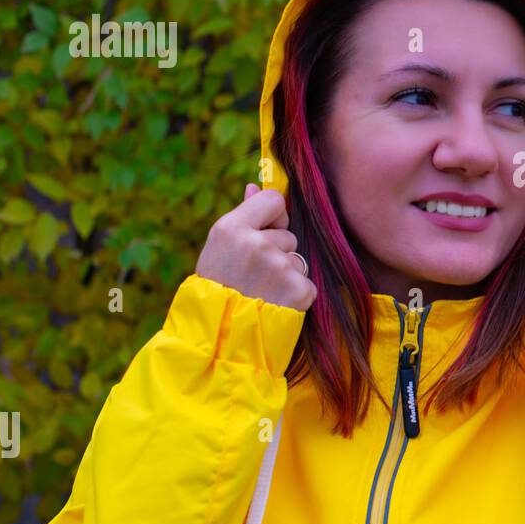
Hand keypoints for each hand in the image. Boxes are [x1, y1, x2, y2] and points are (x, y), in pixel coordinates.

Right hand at [194, 183, 316, 310]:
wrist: (220, 337)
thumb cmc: (218, 287)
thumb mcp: (219, 248)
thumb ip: (243, 215)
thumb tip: (256, 185)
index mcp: (232, 228)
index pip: (273, 200)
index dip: (272, 217)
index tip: (262, 232)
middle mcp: (257, 244)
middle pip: (288, 234)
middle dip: (277, 251)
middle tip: (253, 275)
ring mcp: (280, 267)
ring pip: (297, 259)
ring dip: (286, 274)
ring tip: (262, 291)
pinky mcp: (299, 290)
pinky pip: (306, 282)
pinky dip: (296, 294)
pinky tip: (276, 303)